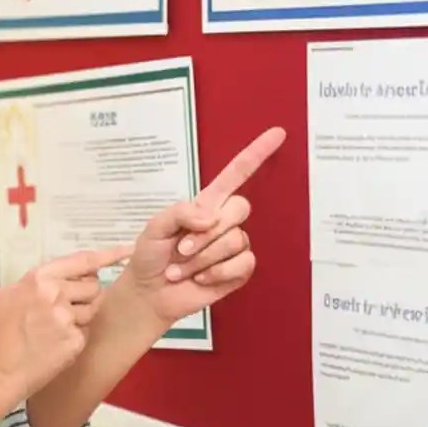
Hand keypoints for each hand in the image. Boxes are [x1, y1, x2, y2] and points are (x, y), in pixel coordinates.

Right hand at [0, 245, 132, 400]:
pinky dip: (74, 337)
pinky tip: (54, 344)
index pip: (83, 261)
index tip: (125, 251)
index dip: (108, 255)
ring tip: (53, 328)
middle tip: (65, 307)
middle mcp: (56, 294)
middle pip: (93, 286)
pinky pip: (85, 332)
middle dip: (85, 294)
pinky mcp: (75, 341)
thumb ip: (36, 282)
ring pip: (92, 309)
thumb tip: (59, 277)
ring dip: (80, 316)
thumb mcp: (7, 295)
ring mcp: (67, 319)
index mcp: (39, 278)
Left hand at [121, 127, 285, 325]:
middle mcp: (222, 222)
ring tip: (183, 267)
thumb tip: (210, 217)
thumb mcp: (154, 226)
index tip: (277, 134)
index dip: (256, 154)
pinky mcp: (237, 271)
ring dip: (204, 258)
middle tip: (182, 248)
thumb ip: (180, 212)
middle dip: (208, 232)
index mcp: (205, 205)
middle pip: (240, 208)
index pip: (235, 175)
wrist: (150, 293)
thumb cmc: (150, 256)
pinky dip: (217, 273)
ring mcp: (232, 247)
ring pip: (236, 240)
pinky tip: (201, 278)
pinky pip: (243, 263)